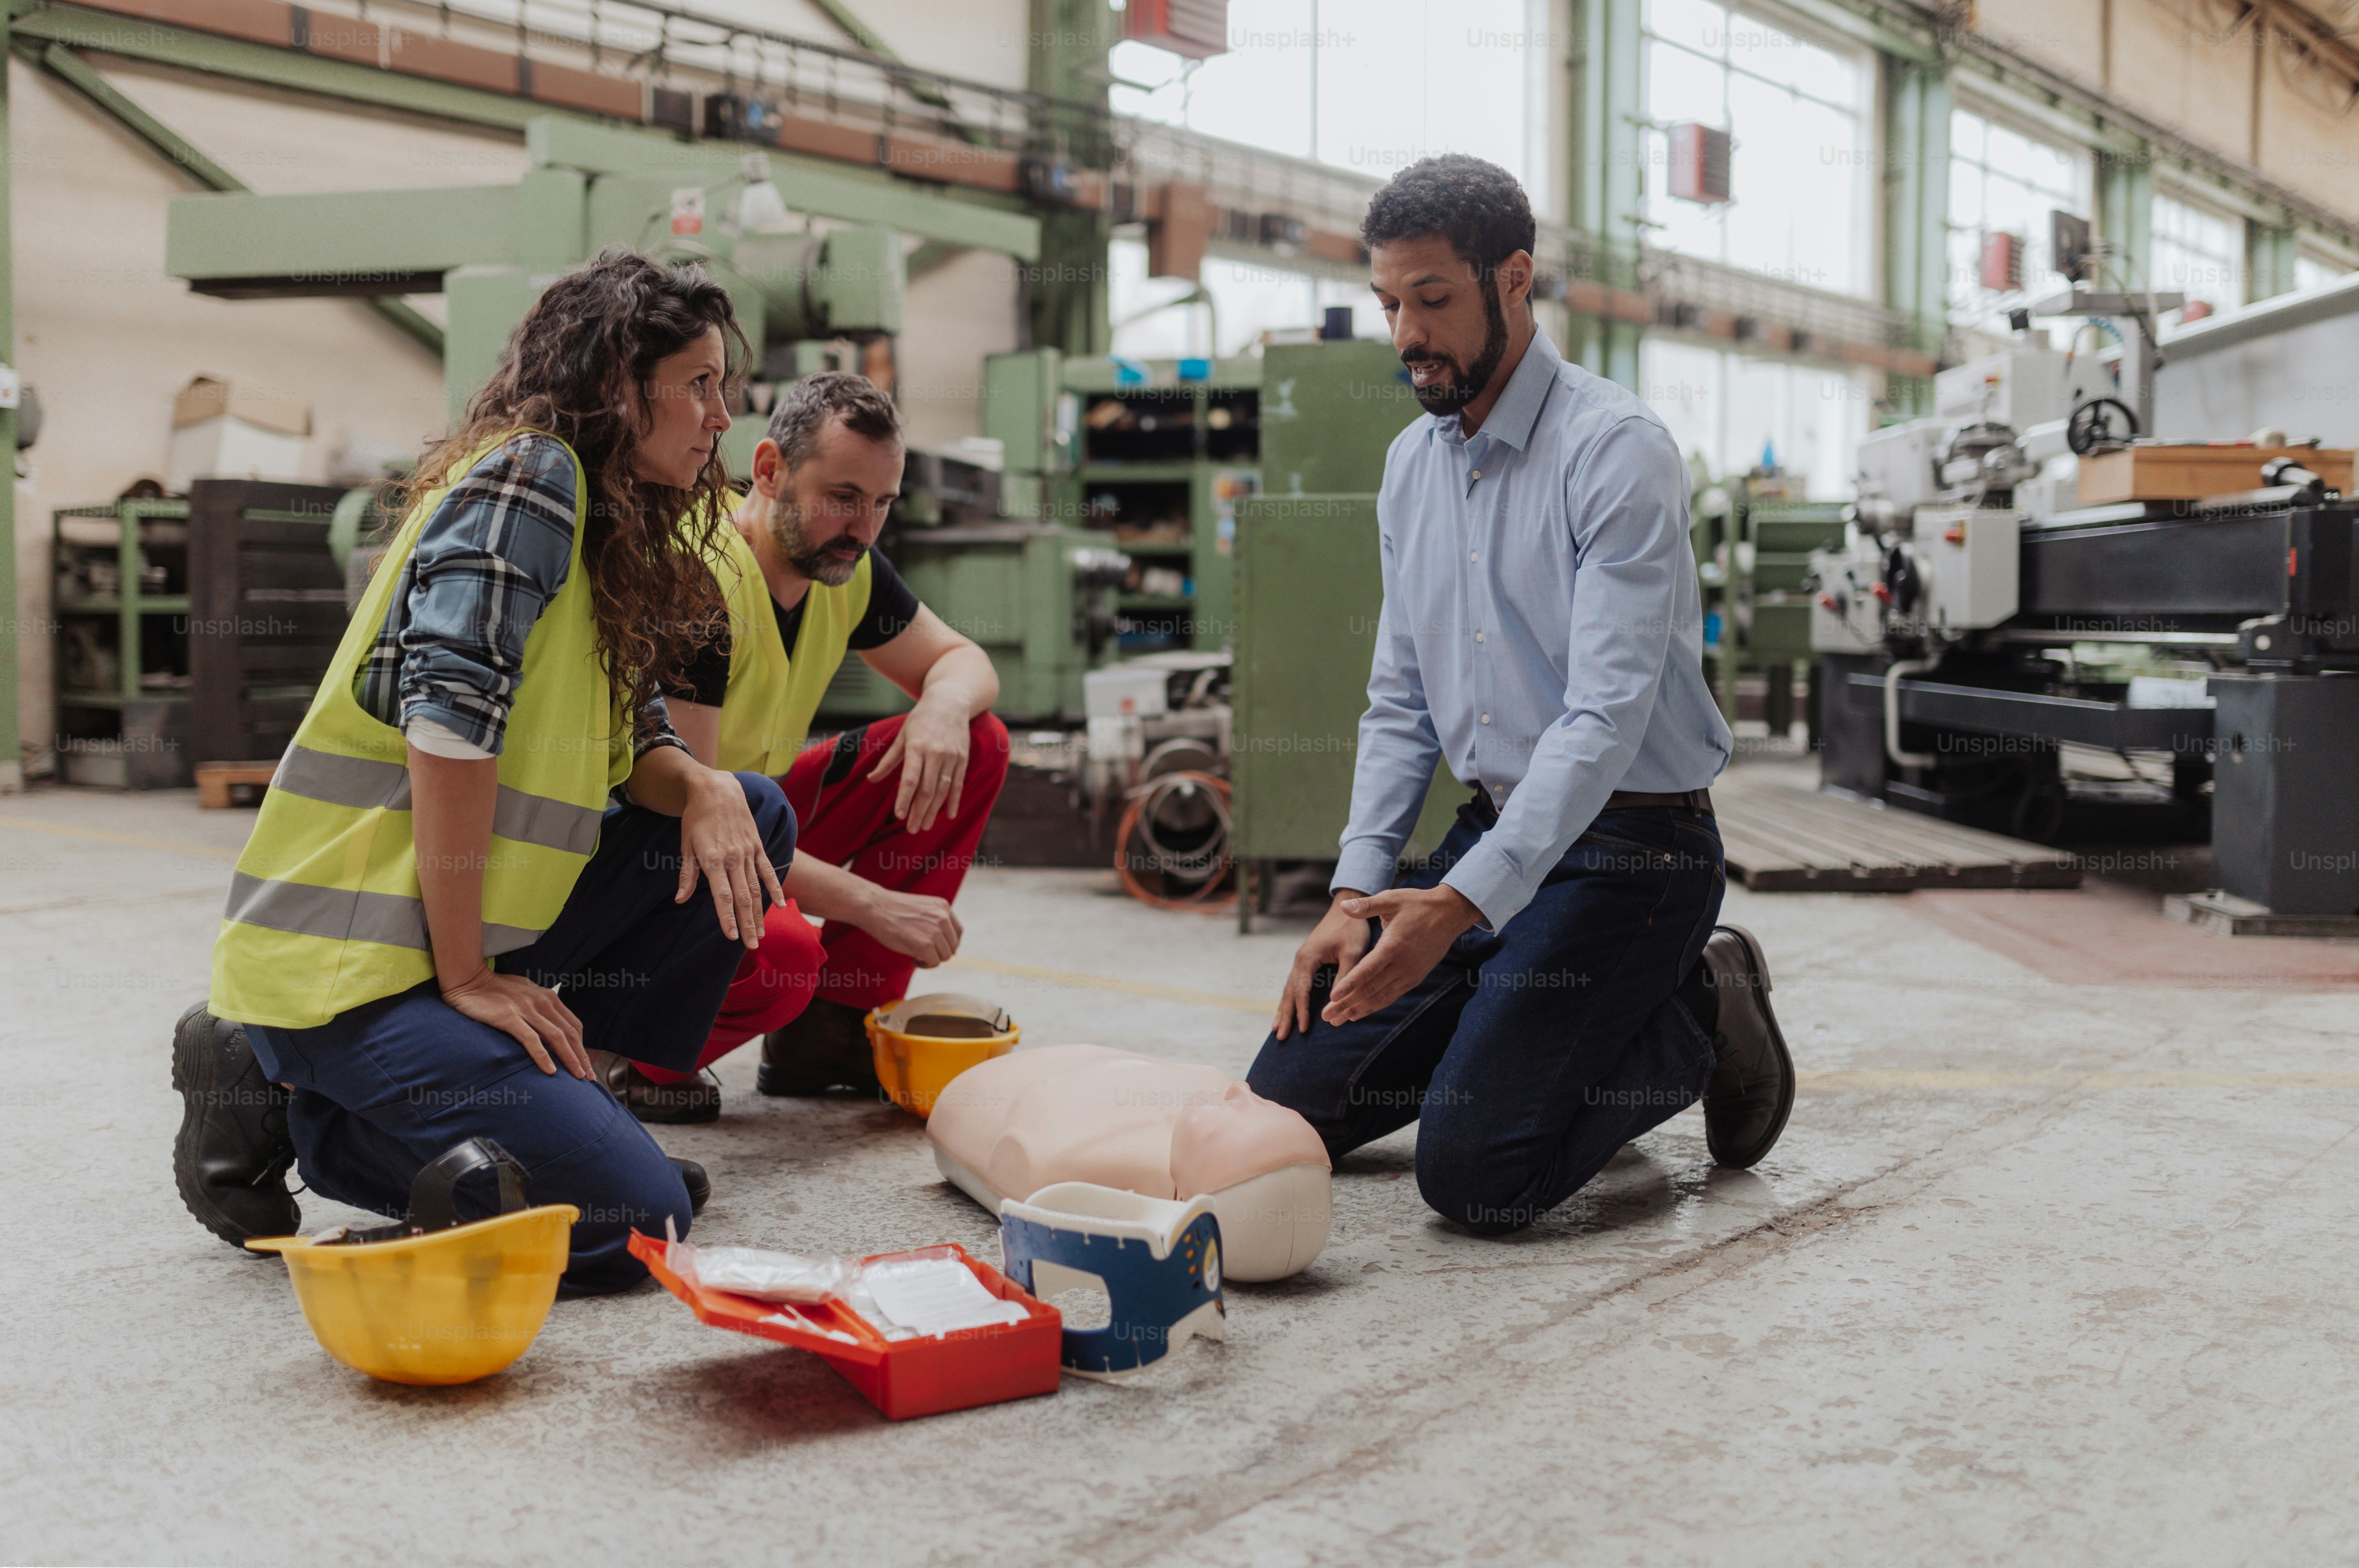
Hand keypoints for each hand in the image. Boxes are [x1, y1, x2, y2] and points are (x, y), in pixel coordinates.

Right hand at [442, 967, 587, 1077]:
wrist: (468, 978)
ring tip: (578, 1076)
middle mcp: (542, 1002)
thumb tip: (551, 1022)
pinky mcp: (509, 1017)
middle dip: (582, 1056)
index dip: (582, 1046)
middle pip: (570, 1033)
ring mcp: (527, 1009)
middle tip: (589, 1077)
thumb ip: (539, 1006)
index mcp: (548, 997)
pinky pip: (531, 1039)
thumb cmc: (495, 988)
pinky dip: (543, 1056)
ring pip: (556, 1037)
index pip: (573, 1025)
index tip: (586, 1064)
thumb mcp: (525, 993)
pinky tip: (550, 1071)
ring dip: (570, 1058)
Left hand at [676, 771, 785, 947]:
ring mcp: (748, 852)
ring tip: (762, 933)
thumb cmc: (696, 818)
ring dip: (759, 912)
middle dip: (747, 923)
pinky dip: (775, 887)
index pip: (722, 895)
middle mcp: (733, 857)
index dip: (727, 917)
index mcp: (713, 859)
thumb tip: (679, 900)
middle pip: (742, 897)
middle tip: (752, 946)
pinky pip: (768, 870)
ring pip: (756, 888)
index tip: (732, 937)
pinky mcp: (757, 846)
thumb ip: (687, 875)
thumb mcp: (686, 845)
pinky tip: (781, 905)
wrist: (717, 789)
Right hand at [858, 886, 963, 965]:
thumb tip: (942, 942)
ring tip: (917, 956)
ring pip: (945, 956)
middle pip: (952, 946)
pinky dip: (925, 965)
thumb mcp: (921, 908)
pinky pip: (934, 963)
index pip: (958, 932)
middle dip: (939, 953)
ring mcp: (935, 931)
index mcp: (943, 907)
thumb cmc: (892, 909)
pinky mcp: (925, 945)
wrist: (874, 907)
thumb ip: (934, 920)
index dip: (949, 944)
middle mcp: (943, 917)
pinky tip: (913, 960)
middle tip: (923, 954)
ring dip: (932, 960)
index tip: (937, 948)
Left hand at [868, 698, 970, 833]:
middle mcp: (936, 753)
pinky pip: (958, 783)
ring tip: (925, 826)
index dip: (905, 799)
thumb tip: (871, 780)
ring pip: (942, 789)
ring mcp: (951, 756)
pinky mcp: (963, 758)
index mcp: (917, 747)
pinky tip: (949, 815)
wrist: (950, 701)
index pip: (911, 778)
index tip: (899, 816)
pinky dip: (954, 800)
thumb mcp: (902, 735)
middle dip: (919, 811)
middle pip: (927, 789)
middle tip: (912, 830)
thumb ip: (888, 760)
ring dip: (934, 810)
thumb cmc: (921, 719)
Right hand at [1273, 891, 1375, 1039]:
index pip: (1301, 991)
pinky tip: (1288, 1008)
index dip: (1302, 1011)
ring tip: (1277, 1028)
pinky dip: (1289, 998)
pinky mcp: (1307, 959)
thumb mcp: (1353, 951)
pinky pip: (1294, 983)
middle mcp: (1300, 960)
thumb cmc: (1352, 928)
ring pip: (1288, 989)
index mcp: (1308, 958)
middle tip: (1280, 1037)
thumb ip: (1346, 974)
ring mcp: (1301, 959)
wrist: (1349, 906)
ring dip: (1283, 1009)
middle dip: (1285, 1015)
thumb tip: (1337, 999)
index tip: (1304, 1030)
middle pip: (1288, 992)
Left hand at [1320, 885, 1482, 1026]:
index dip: (1349, 985)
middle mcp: (1403, 964)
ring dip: (1359, 1010)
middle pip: (1371, 989)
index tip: (1333, 998)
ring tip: (1338, 1020)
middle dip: (1347, 1004)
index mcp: (1394, 945)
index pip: (1368, 970)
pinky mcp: (1415, 978)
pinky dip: (1375, 1006)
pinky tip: (1360, 1012)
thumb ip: (1366, 905)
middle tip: (1327, 1017)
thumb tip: (1344, 905)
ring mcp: (1410, 974)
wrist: (1449, 914)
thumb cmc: (1418, 904)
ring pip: (1381, 997)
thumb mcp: (1391, 899)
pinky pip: (1392, 996)